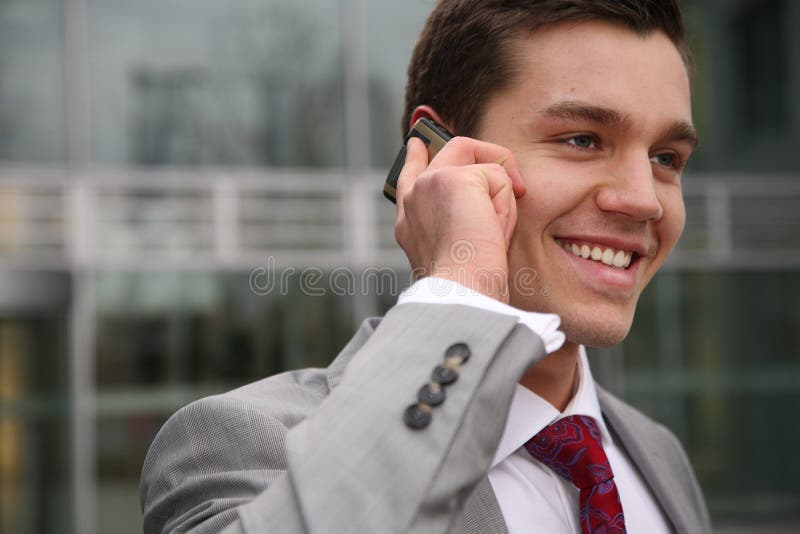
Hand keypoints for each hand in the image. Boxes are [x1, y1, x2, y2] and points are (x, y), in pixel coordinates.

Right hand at [394, 136, 526, 302]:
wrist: (461, 292)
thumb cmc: (467, 285)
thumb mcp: (456, 249)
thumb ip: (459, 219)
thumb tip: (488, 191)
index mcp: (408, 221)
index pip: (409, 177)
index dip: (416, 157)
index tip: (417, 143)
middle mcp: (413, 198)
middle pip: (456, 150)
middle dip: (490, 156)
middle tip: (514, 179)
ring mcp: (429, 184)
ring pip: (481, 165)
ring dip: (500, 196)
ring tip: (496, 231)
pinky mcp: (453, 179)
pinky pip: (497, 177)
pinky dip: (505, 206)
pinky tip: (494, 230)